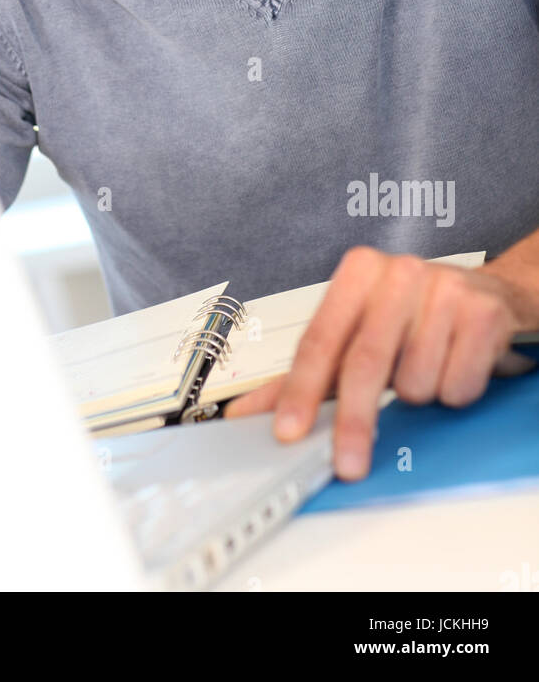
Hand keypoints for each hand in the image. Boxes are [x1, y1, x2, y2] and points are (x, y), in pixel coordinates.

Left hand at [223, 247, 537, 479]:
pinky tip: (454, 365)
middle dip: (354, 422)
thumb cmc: (413, 318)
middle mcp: (399, 273)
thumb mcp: (358, 334)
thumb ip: (305, 373)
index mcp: (358, 273)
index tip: (289, 431)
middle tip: (347, 462)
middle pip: (364, 363)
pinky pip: (457, 385)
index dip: (300, 390)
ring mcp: (444, 289)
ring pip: (415, 382)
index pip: (319, 340)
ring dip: (418, 395)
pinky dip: (454, 391)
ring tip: (426, 368)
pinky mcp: (483, 313)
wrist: (489, 297)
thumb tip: (246, 413)